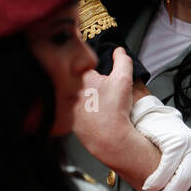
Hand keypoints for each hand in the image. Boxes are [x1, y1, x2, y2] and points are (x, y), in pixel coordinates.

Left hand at [72, 50, 161, 188]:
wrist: (110, 139)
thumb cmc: (115, 111)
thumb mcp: (123, 79)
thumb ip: (122, 60)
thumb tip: (119, 51)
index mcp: (80, 77)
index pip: (82, 63)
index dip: (92, 65)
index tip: (97, 70)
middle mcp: (69, 90)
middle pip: (77, 78)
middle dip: (88, 80)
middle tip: (101, 88)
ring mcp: (67, 105)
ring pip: (75, 94)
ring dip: (84, 95)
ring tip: (99, 102)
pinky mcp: (68, 118)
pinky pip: (74, 109)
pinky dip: (82, 109)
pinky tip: (94, 113)